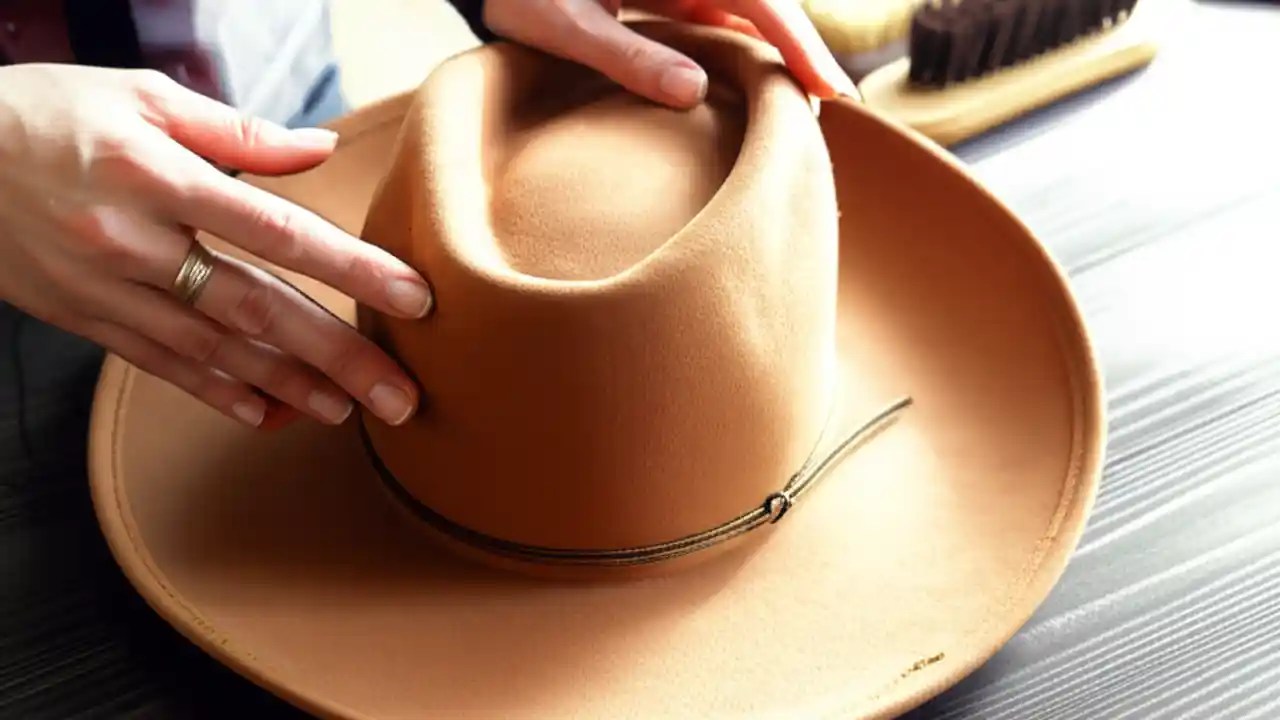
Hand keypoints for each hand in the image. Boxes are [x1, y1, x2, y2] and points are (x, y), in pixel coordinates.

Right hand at [0, 64, 428, 429]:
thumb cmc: (43, 114)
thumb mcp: (138, 97)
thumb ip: (236, 132)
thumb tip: (318, 150)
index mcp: (156, 175)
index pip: (276, 230)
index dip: (350, 267)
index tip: (412, 297)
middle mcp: (133, 241)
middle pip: (255, 308)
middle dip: (336, 354)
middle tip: (398, 395)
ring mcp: (105, 289)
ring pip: (213, 349)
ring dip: (288, 385)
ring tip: (348, 411)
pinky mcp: (83, 319)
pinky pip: (159, 365)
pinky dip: (215, 392)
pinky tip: (264, 415)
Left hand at [482, 0, 856, 107]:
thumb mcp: (564, 25)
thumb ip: (625, 56)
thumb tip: (693, 93)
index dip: (796, 40)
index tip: (826, 85)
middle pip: (764, 4)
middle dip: (801, 48)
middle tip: (834, 101)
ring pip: (749, 14)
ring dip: (779, 53)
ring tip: (808, 102)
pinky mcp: (670, 0)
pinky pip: (723, 24)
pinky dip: (747, 54)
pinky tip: (763, 89)